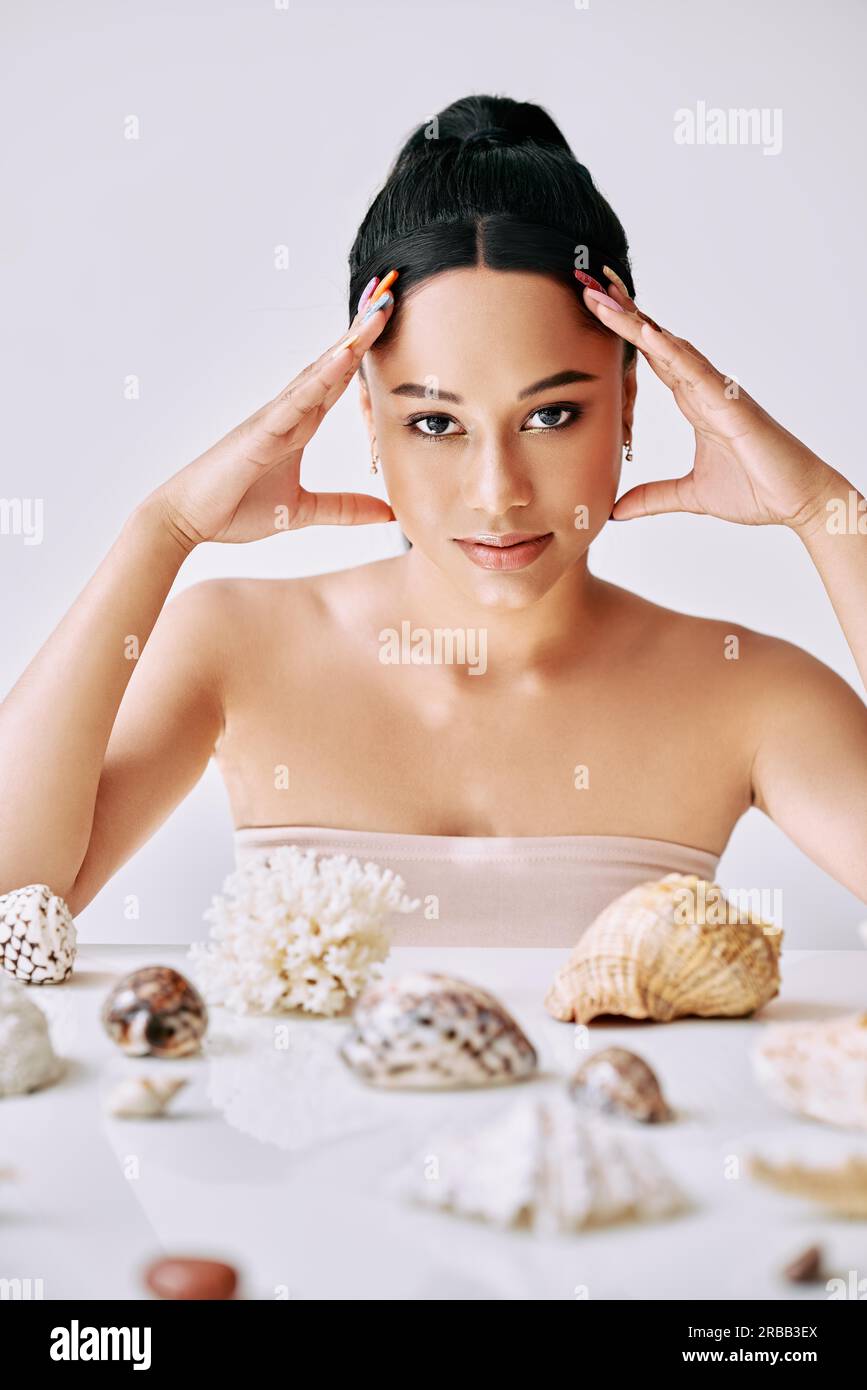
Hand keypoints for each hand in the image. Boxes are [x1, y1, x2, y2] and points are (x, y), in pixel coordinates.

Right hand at [150, 288, 396, 548]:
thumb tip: (389, 513)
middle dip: (361, 330)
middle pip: (332, 364)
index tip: (389, 322)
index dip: (364, 352)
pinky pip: (297, 399)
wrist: (187, 519)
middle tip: (389, 294)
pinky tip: (345, 354)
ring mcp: (274, 417)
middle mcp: (289, 413)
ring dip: (349, 341)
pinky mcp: (260, 431)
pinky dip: (323, 376)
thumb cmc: (235, 507)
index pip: (339, 381)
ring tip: (377, 310)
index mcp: (299, 426)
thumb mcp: (303, 512)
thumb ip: (345, 508)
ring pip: (318, 371)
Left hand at [582, 276, 837, 533]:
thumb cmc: (758, 490)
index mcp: (695, 402)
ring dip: (636, 323)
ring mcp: (717, 392)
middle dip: (625, 315)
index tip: (597, 311)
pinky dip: (670, 350)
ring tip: (604, 298)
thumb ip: (652, 497)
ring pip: (670, 347)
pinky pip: (696, 370)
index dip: (627, 335)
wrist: (799, 501)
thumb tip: (616, 510)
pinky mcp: (730, 404)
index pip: (653, 359)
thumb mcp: (691, 495)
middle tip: (590, 287)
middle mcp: (704, 388)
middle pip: (658, 342)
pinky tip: (646, 331)